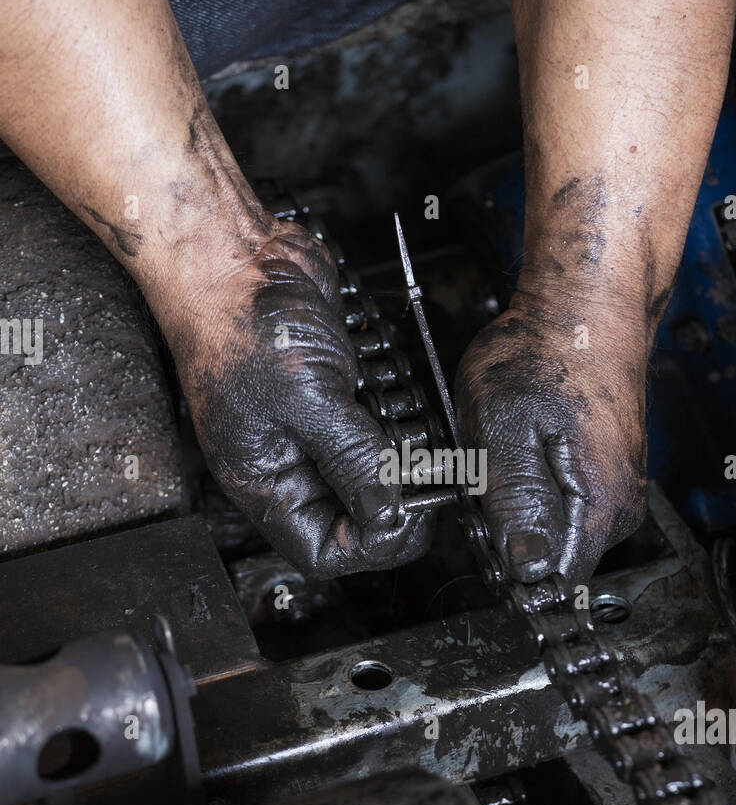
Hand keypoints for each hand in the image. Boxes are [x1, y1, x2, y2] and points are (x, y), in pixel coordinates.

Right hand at [168, 216, 433, 576]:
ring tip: (431, 459)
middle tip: (433, 485)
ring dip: (400, 474)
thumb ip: (355, 459)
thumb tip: (392, 513)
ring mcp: (306, 429)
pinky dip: (397, 435)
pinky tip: (417, 424)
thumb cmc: (244, 321)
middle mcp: (284, 464)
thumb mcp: (307, 399)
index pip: (324, 552)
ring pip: (363, 477)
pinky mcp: (328, 394)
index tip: (411, 513)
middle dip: (393, 509)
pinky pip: (368, 434)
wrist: (233, 253)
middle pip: (349, 520)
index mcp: (264, 482)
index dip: (372, 545)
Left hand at [455, 282, 647, 586]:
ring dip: (514, 501)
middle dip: (506, 528)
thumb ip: (514, 503)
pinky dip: (528, 479)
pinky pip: (558, 500)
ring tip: (503, 446)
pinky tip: (518, 441)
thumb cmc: (546, 350)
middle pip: (547, 556)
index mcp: (598, 507)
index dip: (507, 569)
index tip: (482, 527)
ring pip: (549, 527)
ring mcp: (614, 490)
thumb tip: (525, 568)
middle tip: (484, 469)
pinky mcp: (604, 473)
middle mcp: (617, 509)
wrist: (584, 304)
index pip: (551, 582)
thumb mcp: (504, 426)